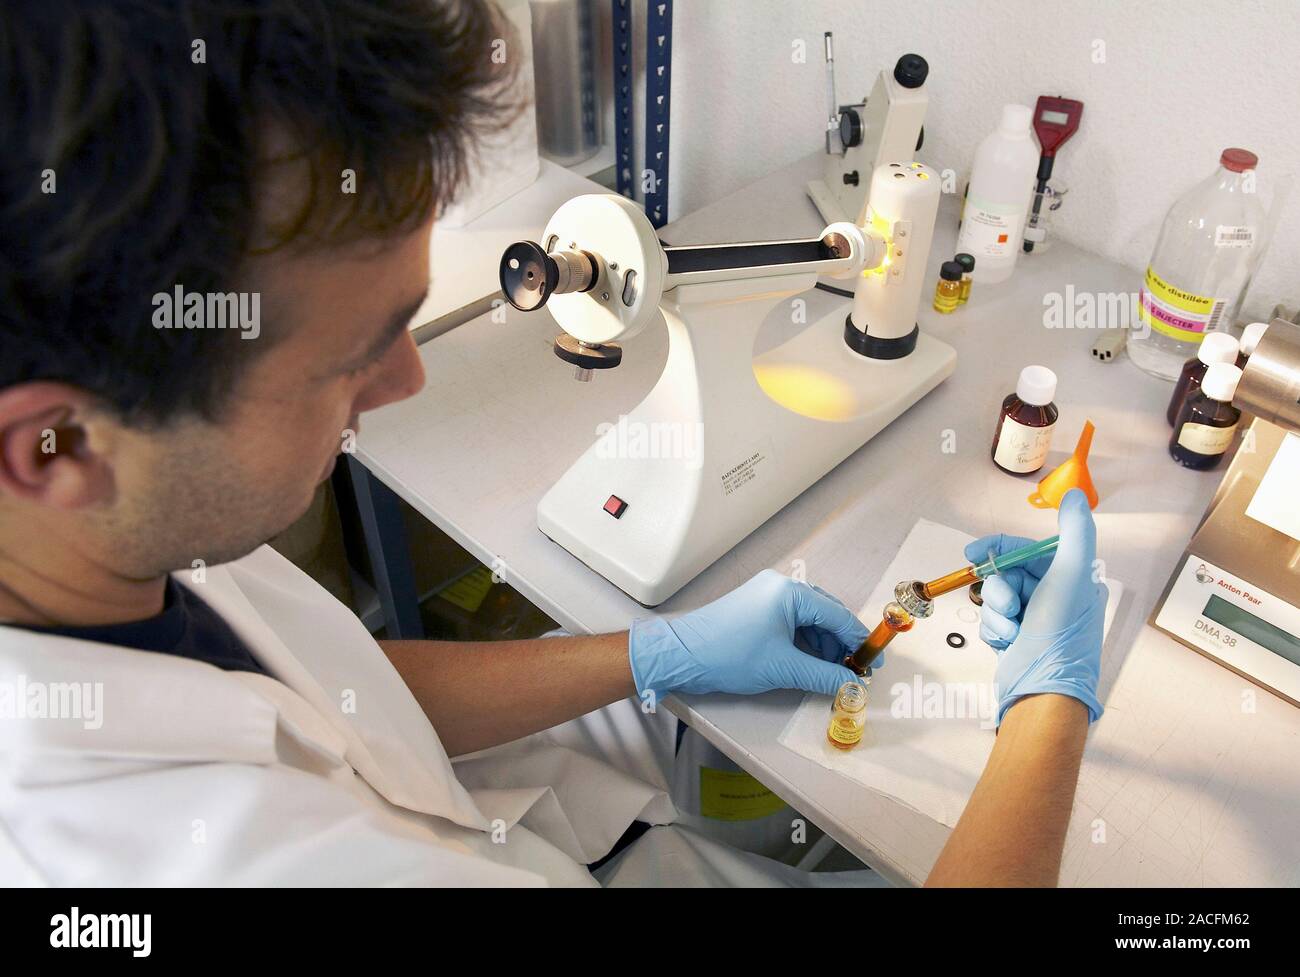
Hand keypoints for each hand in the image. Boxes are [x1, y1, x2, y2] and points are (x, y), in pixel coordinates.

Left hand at [628, 570, 869, 699]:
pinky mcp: (754, 608)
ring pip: (808, 620)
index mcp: (789, 592)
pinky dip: (803, 642)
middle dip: (841, 643)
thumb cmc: (729, 655)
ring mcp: (765, 596)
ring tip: (832, 672)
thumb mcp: (782, 668)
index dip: (858, 641)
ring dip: (822, 645)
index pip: (837, 614)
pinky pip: (790, 622)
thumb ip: (823, 675)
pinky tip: (809, 663)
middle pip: (824, 614)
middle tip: (854, 670)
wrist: (681, 655)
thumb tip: (852, 686)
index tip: (873, 664)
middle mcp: (779, 587)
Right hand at [966, 489, 1106, 725]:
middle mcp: (1056, 599)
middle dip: (1002, 588)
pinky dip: (995, 630)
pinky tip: (1008, 643)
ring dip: (998, 612)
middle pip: (1009, 574)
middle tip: (1009, 605)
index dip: (1001, 548)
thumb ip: (1074, 532)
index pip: (1029, 551)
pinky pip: (992, 621)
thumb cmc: (1059, 631)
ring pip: (997, 598)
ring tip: (1013, 629)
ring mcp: (1034, 622)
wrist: (1042, 690)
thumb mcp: (1071, 574)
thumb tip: (1075, 496)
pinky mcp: (1016, 641)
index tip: (974, 552)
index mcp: (1073, 581)